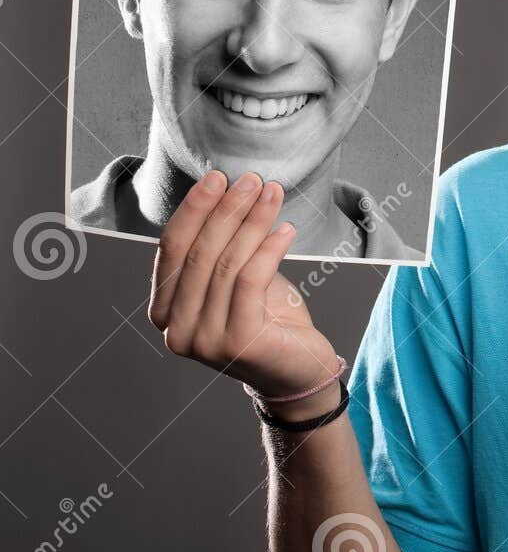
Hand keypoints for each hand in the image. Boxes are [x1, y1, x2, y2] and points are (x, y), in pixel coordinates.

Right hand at [147, 171, 341, 410]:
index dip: (193, 210)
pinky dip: (269, 249)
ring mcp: (204, 340)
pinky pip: (251, 281)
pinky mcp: (238, 342)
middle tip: (251, 180)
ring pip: (226, 265)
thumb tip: (227, 194)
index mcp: (164, 312)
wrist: (298, 373)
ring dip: (252, 222)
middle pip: (198, 254)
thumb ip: (220, 251)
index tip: (217, 178)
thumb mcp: (235, 281)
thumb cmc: (268, 321)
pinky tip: (286, 229)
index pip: (171, 249)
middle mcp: (175, 330)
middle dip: (226, 210)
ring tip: (273, 195)